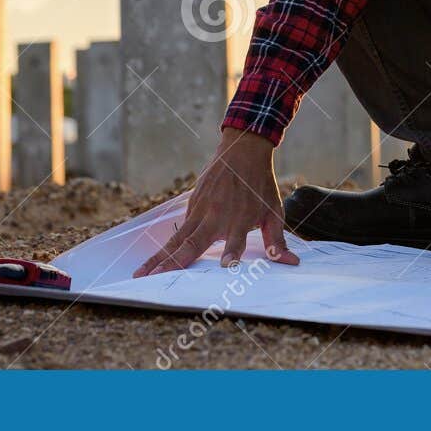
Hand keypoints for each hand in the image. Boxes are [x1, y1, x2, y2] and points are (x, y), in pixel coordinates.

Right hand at [133, 127, 301, 275]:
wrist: (243, 151)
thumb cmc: (260, 185)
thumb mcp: (273, 211)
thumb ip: (278, 239)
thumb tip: (290, 263)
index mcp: (239, 219)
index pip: (235, 240)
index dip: (231, 253)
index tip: (227, 266)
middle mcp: (216, 216)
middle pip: (191, 243)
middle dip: (173, 262)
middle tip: (153, 278)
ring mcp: (200, 210)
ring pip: (176, 239)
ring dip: (159, 257)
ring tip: (141, 273)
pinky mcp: (191, 205)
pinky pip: (177, 230)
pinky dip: (164, 245)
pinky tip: (152, 261)